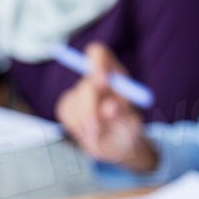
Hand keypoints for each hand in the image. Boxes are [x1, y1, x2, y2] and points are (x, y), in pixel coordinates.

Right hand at [54, 43, 156, 172]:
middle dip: (91, 106)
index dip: (98, 64)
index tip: (103, 84)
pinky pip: (67, 115)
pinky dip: (78, 128)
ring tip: (101, 133)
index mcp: (113, 73)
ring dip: (87, 123)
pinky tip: (89, 132)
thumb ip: (123, 114)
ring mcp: (77, 92)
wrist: (117, 143)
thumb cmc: (127, 128)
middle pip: (86, 84)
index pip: (98, 54)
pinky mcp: (66, 106)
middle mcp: (93, 78)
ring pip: (75, 102)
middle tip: (96, 126)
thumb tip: (110, 107)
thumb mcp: (132, 122)